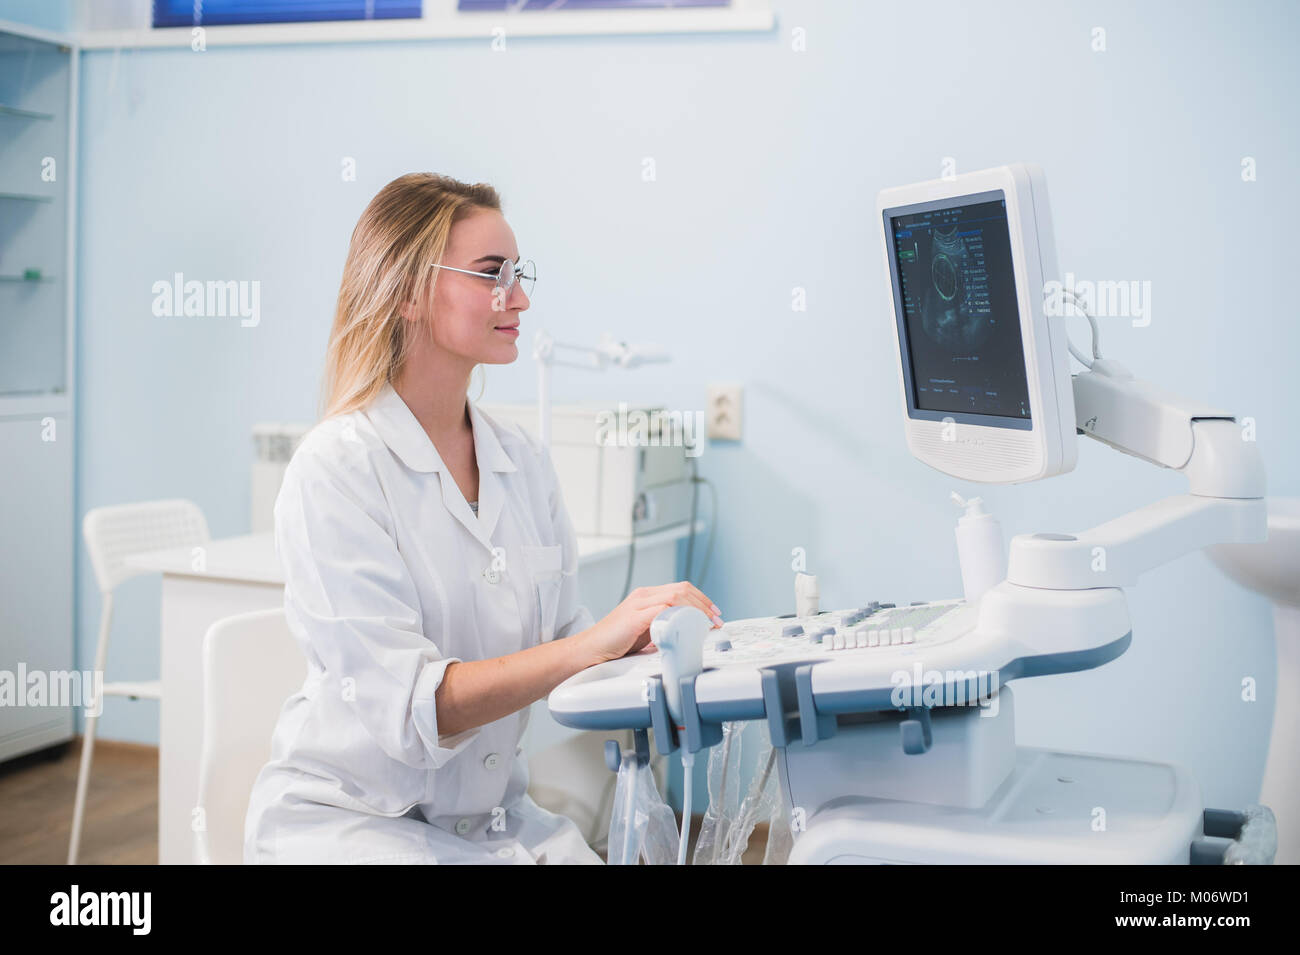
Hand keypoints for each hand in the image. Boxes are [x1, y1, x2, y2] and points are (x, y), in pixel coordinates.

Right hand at [580, 582, 722, 664]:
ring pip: (675, 596)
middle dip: (704, 604)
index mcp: (646, 596)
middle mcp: (643, 596)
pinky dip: (680, 617)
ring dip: (696, 610)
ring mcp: (638, 604)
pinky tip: (687, 628)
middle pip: (682, 589)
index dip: (701, 599)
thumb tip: (689, 633)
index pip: (681, 588)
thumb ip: (663, 626)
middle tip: (716, 620)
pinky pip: (663, 610)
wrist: (588, 650)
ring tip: (705, 625)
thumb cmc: (615, 644)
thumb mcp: (645, 631)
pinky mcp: (634, 617)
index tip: (714, 613)